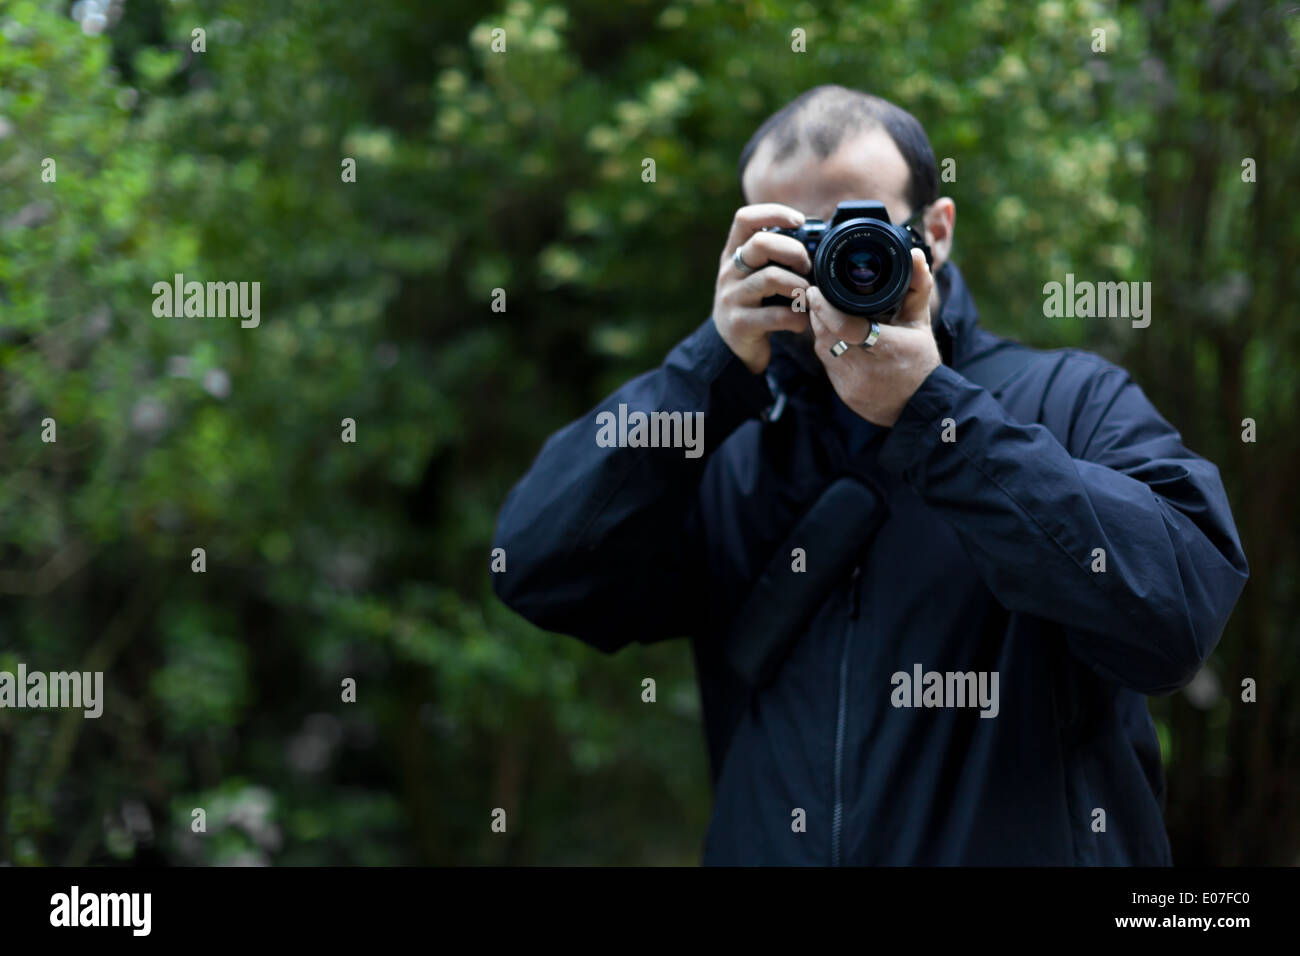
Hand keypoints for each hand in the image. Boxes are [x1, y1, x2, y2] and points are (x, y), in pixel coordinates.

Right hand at [712, 203, 814, 373]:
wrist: (731, 345)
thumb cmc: (755, 301)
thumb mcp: (758, 273)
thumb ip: (778, 255)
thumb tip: (819, 237)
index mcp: (734, 252)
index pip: (745, 218)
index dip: (774, 213)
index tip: (800, 221)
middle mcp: (729, 271)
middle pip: (760, 244)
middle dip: (793, 251)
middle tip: (807, 266)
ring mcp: (731, 297)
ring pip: (771, 278)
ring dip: (800, 286)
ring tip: (807, 296)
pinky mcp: (739, 324)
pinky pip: (777, 316)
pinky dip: (798, 318)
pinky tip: (801, 321)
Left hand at [807, 248, 941, 426]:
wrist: (920, 406)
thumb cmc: (921, 361)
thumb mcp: (921, 322)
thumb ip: (917, 287)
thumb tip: (916, 254)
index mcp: (887, 348)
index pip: (844, 325)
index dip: (823, 306)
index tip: (816, 290)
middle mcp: (865, 369)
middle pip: (825, 334)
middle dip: (817, 313)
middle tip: (817, 295)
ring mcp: (851, 384)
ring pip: (822, 348)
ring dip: (820, 328)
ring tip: (826, 312)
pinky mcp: (843, 393)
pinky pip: (826, 363)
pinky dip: (827, 346)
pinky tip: (835, 336)